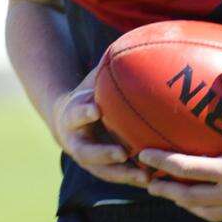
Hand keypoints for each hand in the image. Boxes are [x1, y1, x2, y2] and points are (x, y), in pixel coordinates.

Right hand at [51, 65, 149, 188]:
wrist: (66, 121)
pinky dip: (131, 179)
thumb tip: (131, 41)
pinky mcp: (100, 169)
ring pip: (102, 172)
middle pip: (86, 152)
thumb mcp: (91, 79)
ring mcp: (86, 159)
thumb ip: (106, 66)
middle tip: (122, 153)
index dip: (84, 112)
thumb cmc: (87, 93)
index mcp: (72, 114)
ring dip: (122, 175)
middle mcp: (76, 140)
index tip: (96, 109)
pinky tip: (155, 180)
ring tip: (144, 177)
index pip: (76, 112)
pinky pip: (115, 177)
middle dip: (103, 154)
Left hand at [139, 67, 221, 221]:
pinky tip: (202, 199)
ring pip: (205, 212)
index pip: (190, 170)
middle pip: (190, 199)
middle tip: (146, 179)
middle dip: (166, 190)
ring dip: (184, 203)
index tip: (143, 155)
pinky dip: (206, 210)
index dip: (163, 164)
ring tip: (168, 191)